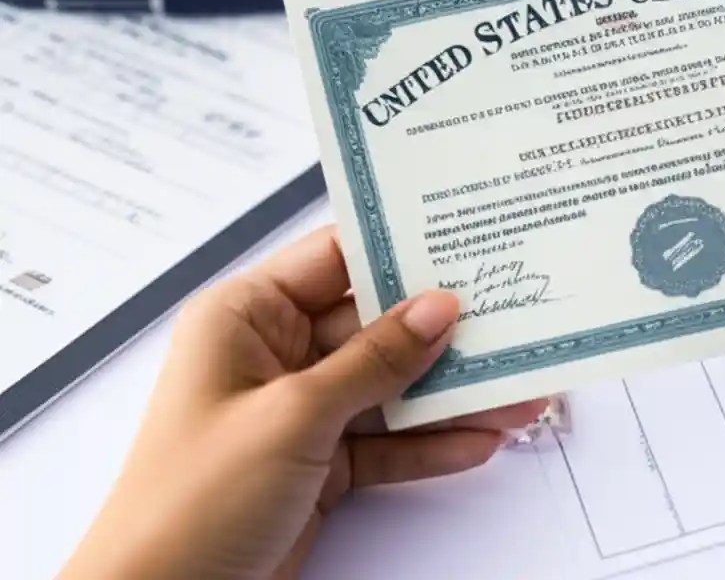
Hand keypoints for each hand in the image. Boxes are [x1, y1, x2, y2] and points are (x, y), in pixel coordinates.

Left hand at [60, 226, 545, 579]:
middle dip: (444, 331)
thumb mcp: (292, 415)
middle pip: (376, 326)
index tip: (464, 239)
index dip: (398, 249)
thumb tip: (438, 308)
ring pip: (391, 387)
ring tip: (518, 390)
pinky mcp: (319, 463)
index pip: (334, 259)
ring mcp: (299, 411)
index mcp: (246, 317)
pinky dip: (431, 444)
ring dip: (451, 393)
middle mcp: (273, 354)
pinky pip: (388, 441)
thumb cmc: (191, 499)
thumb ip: (373, 360)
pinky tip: (482, 438)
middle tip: (513, 319)